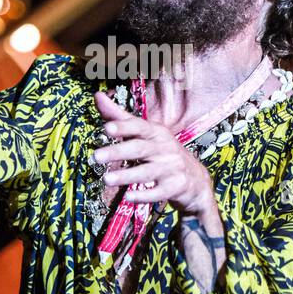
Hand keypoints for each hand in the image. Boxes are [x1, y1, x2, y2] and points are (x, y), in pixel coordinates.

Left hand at [92, 89, 215, 216]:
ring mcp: (172, 168)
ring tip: (106, 179)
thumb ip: (121, 118)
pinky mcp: (176, 187)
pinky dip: (144, 195)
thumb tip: (97, 96)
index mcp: (157, 133)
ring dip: (127, 176)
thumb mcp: (147, 134)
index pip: (139, 127)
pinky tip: (128, 197)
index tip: (107, 128)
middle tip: (96, 156)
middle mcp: (165, 148)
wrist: (196, 179)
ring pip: (147, 172)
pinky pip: (159, 192)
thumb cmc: (164, 152)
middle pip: (140, 149)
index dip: (124, 127)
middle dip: (118, 152)